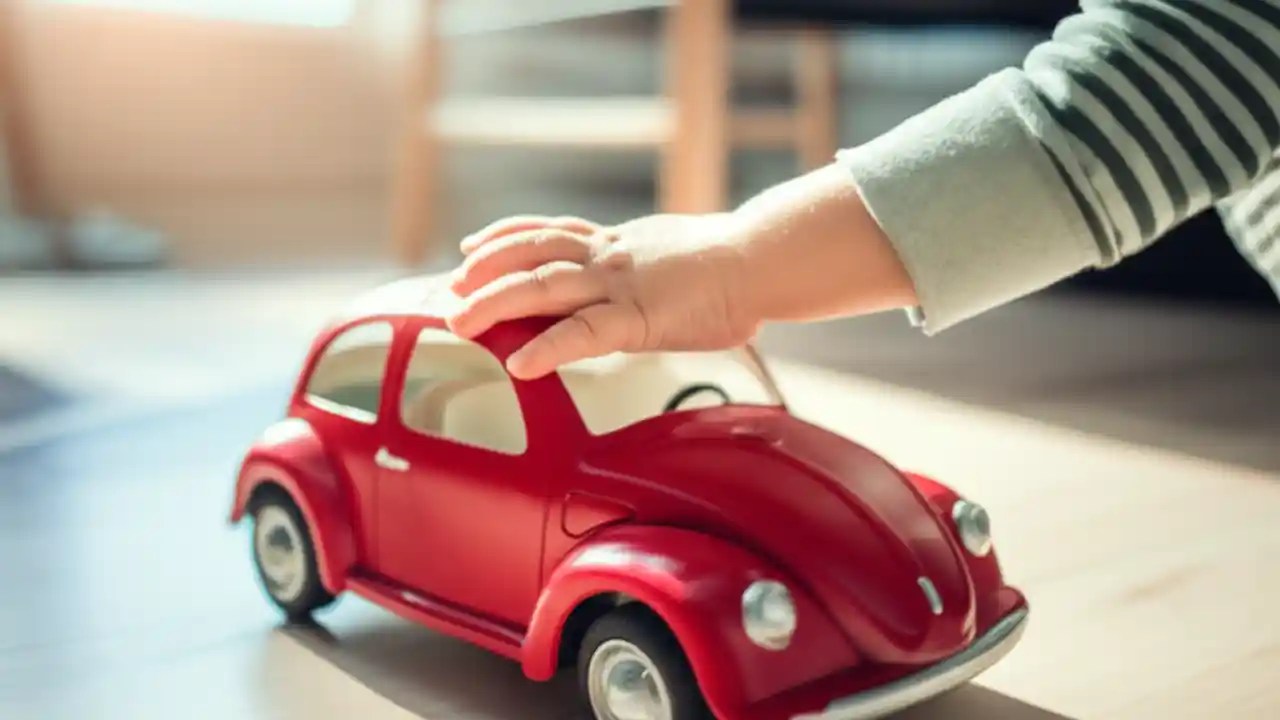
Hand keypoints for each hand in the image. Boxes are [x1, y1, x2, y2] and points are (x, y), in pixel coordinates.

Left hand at [446, 164, 917, 379]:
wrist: (762, 259)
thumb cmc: (726, 265)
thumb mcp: (668, 255)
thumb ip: (640, 268)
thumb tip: (633, 285)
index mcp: (615, 243)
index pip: (546, 232)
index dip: (502, 238)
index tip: (468, 249)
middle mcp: (608, 256)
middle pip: (529, 255)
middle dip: (481, 273)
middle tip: (446, 292)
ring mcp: (619, 283)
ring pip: (543, 286)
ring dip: (494, 302)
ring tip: (458, 321)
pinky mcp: (639, 316)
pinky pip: (584, 333)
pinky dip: (547, 347)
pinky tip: (520, 364)